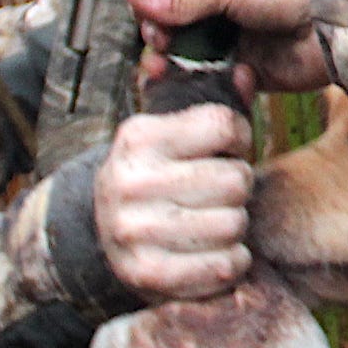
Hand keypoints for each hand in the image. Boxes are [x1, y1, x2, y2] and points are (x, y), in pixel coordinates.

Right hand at [94, 101, 254, 299]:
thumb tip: (247, 73)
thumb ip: (213, 100)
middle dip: (239, 185)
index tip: (230, 149)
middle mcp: (131, 181)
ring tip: (216, 220)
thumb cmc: (153, 174)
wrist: (101, 233)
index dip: (240, 137)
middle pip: (235, 179)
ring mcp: (135, 231)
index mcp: (138, 137)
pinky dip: (232, 261)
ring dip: (236, 224)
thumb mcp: (170, 132)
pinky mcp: (146, 273)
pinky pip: (224, 266)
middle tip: (223, 191)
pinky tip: (217, 251)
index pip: (223, 125)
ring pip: (234, 224)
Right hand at [115, 0, 331, 92]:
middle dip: (150, 17)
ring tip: (158, 49)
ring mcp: (230, 34)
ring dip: (161, 47)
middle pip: (169, 10)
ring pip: (180, 44)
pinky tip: (167, 71)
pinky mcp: (240, 68)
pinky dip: (182, 73)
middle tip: (148, 25)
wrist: (337, 25)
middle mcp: (222, 1)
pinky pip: (202, 73)